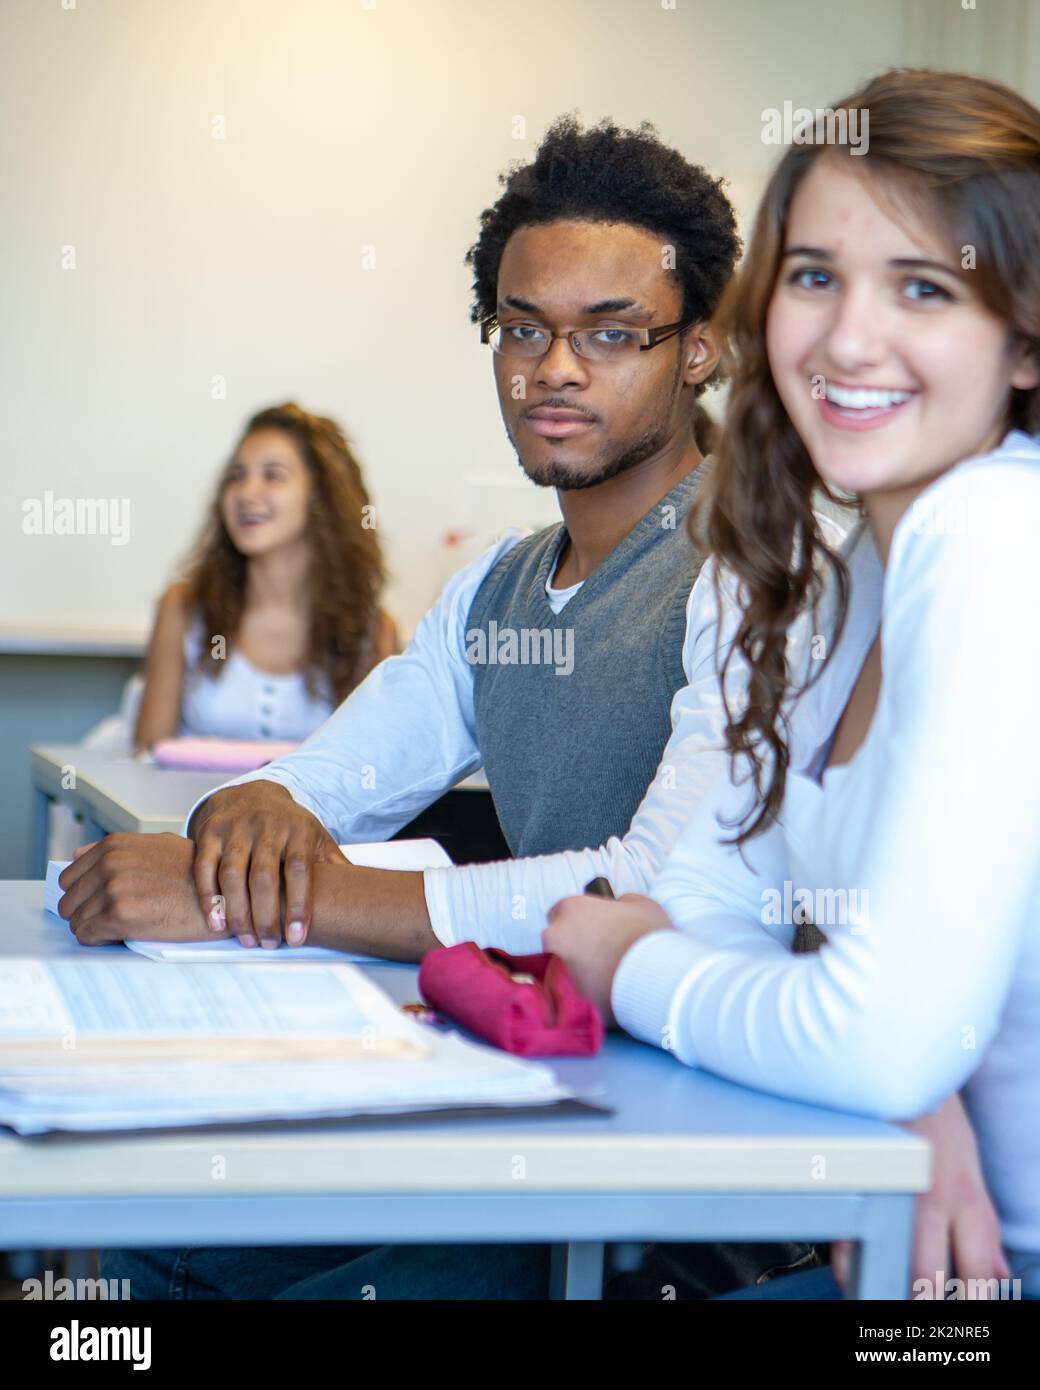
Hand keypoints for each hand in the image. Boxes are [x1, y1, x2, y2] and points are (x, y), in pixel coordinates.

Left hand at [58, 833, 218, 945]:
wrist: (223, 896)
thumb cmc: (195, 875)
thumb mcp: (156, 846)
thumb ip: (117, 851)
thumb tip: (78, 854)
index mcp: (115, 846)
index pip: (70, 876)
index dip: (84, 894)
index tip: (100, 904)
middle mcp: (110, 863)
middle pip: (69, 900)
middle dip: (86, 912)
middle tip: (110, 920)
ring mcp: (112, 889)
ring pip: (76, 920)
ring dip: (94, 928)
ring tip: (120, 928)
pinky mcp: (119, 915)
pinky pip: (87, 935)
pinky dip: (99, 940)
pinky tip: (121, 936)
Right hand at [189, 781, 343, 948]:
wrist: (252, 793)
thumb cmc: (288, 825)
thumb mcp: (316, 837)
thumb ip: (334, 866)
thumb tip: (363, 895)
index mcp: (298, 830)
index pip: (299, 869)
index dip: (298, 905)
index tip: (296, 937)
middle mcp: (267, 827)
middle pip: (264, 876)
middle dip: (266, 916)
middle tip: (269, 943)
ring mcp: (236, 829)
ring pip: (233, 874)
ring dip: (237, 911)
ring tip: (245, 938)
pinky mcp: (211, 832)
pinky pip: (205, 867)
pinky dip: (208, 896)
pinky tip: (216, 921)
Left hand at [542, 892, 673, 1024]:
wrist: (657, 975)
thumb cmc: (648, 933)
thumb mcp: (640, 903)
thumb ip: (620, 903)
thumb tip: (618, 907)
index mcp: (571, 909)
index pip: (559, 911)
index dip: (577, 918)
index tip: (593, 925)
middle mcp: (558, 937)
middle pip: (558, 940)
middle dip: (574, 943)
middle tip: (602, 949)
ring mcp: (562, 968)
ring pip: (567, 966)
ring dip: (583, 967)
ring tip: (612, 970)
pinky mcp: (573, 996)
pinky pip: (580, 990)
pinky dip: (592, 989)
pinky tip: (613, 987)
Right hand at [831, 1092, 1008, 1297]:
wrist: (893, 1062)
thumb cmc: (931, 1112)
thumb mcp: (970, 1166)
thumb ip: (983, 1226)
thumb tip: (998, 1276)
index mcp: (965, 1196)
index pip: (980, 1276)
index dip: (975, 1305)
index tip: (967, 1313)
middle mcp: (930, 1198)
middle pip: (928, 1280)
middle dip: (925, 1302)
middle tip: (919, 1305)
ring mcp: (889, 1191)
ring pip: (886, 1264)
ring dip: (886, 1289)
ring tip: (888, 1295)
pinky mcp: (854, 1183)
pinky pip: (846, 1241)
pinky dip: (850, 1267)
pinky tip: (856, 1275)